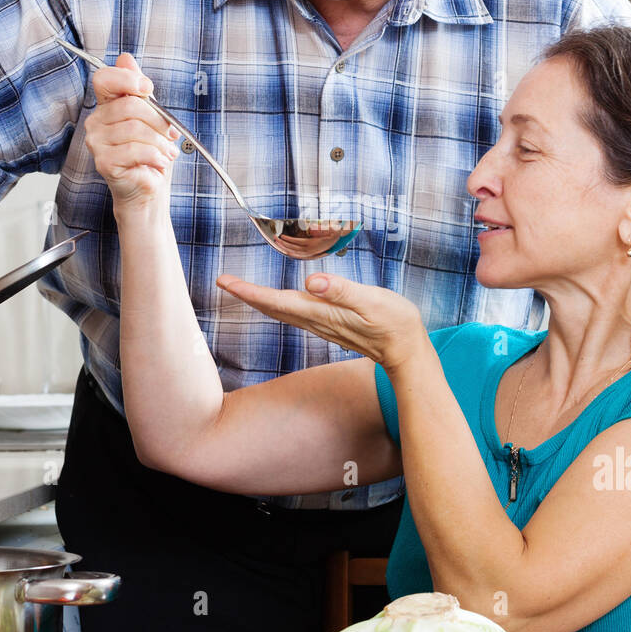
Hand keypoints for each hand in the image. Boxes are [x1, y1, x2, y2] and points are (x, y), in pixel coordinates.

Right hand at [84, 53, 180, 210]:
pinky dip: (155, 156)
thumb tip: (126, 58)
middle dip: (159, 120)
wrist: (148, 189)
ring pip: (135, 129)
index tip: (148, 89)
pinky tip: (160, 163)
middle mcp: (96, 122)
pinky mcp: (103, 162)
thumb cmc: (150, 154)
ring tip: (167, 153)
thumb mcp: (151, 118)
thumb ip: (139, 91)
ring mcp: (96, 142)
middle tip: (171, 134)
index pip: (104, 79)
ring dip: (160, 143)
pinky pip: (135, 150)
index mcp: (106, 106)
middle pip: (130, 106)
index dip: (127, 79)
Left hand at [215, 270, 425, 369]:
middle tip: (223, 280)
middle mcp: (316, 320)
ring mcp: (322, 324)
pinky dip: (278, 304)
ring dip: (259, 300)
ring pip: (282, 311)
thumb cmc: (394, 323)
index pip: (276, 301)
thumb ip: (342, 291)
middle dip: (246, 294)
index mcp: (321, 312)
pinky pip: (295, 313)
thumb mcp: (371, 301)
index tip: (226, 281)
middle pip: (273, 307)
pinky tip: (278, 300)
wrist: (407, 350)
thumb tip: (312, 281)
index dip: (249, 291)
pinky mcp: (330, 324)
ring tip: (242, 288)